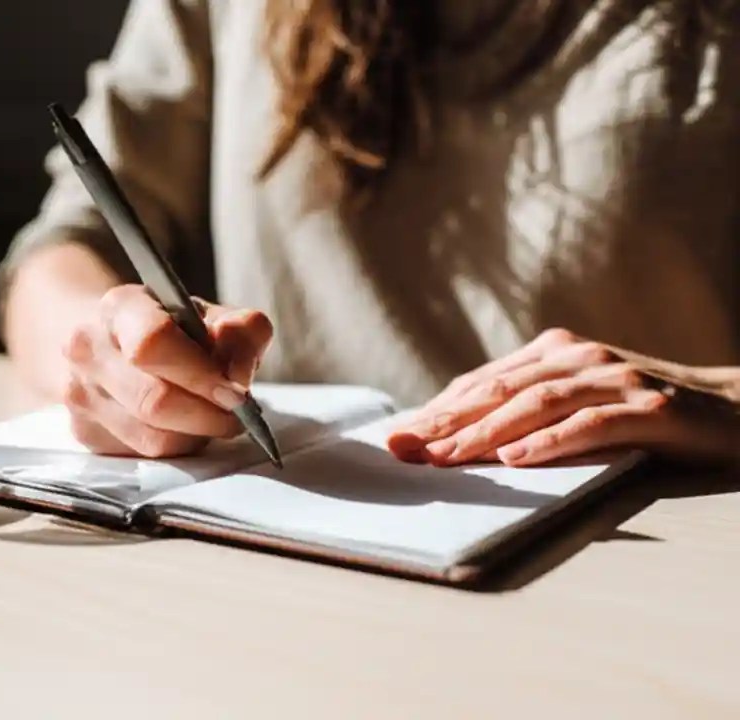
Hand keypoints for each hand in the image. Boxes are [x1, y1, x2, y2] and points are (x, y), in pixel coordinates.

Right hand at [63, 285, 273, 457]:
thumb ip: (240, 332)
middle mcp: (88, 349)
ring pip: (151, 438)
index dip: (200, 375)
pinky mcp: (84, 431)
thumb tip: (237, 377)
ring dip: (194, 437)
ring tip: (208, 419)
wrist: (110, 342)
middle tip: (236, 416)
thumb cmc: (169, 330)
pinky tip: (180, 427)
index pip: (153, 343)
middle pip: (153, 401)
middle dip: (207, 416)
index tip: (236, 393)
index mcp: (120, 308)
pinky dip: (173, 448)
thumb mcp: (212, 316)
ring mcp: (78, 393)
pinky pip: (141, 457)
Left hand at [387, 328, 739, 466]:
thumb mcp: (577, 403)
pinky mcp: (649, 406)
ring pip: (536, 404)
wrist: (735, 410)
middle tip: (403, 449)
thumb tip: (453, 437)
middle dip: (444, 422)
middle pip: (498, 390)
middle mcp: (578, 357)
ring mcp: (615, 378)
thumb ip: (526, 409)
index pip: (481, 383)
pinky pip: (592, 424)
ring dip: (485, 432)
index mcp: (553, 352)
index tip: (395, 437)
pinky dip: (550, 442)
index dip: (435, 410)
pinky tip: (517, 459)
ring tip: (446, 459)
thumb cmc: (643, 412)